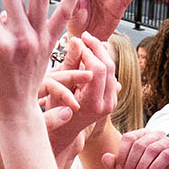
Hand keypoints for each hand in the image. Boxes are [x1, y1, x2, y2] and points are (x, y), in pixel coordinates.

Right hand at [41, 31, 118, 159]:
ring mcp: (111, 102)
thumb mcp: (59, 87)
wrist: (65, 132)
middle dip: (97, 48)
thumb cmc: (55, 112)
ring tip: (88, 43)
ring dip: (101, 53)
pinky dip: (102, 62)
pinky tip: (92, 54)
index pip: (98, 69)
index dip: (89, 51)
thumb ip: (69, 64)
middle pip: (109, 67)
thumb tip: (76, 41)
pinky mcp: (112, 99)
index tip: (79, 40)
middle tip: (86, 37)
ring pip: (113, 69)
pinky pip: (111, 75)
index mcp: (93, 103)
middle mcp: (106, 104)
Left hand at [105, 127, 168, 168]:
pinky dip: (154, 168)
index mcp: (143, 135)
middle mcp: (157, 134)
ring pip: (151, 150)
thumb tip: (104, 157)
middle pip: (139, 144)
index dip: (122, 155)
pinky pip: (165, 156)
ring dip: (141, 168)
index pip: (128, 138)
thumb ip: (116, 165)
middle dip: (131, 164)